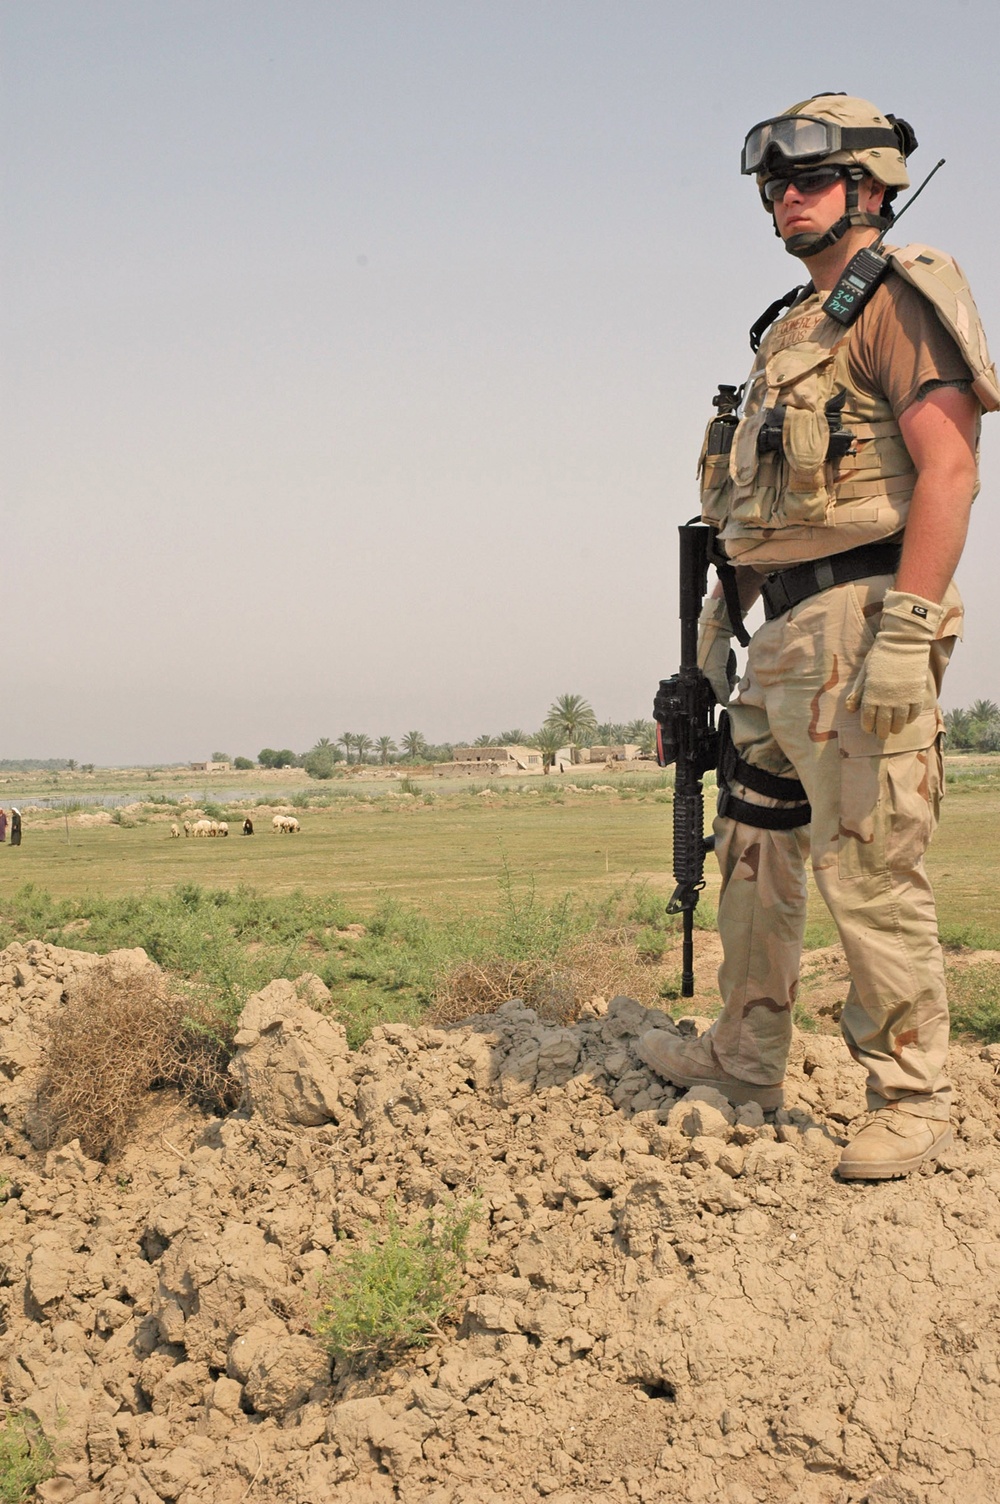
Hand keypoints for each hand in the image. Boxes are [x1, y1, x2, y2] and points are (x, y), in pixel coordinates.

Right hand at [697, 597, 737, 704]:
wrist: (718, 629)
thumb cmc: (712, 648)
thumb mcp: (716, 671)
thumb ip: (720, 688)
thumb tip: (724, 702)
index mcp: (695, 677)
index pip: (706, 695)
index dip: (718, 695)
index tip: (728, 691)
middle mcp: (700, 673)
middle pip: (715, 689)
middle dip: (725, 687)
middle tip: (732, 681)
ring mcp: (708, 668)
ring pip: (721, 683)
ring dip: (729, 681)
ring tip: (735, 677)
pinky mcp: (716, 663)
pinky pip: (723, 675)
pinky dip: (730, 676)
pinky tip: (734, 674)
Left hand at [846, 589, 942, 738]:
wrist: (904, 642)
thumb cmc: (880, 655)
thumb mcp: (865, 672)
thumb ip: (858, 692)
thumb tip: (850, 710)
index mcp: (872, 694)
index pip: (868, 718)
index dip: (868, 726)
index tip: (869, 729)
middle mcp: (887, 700)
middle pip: (884, 724)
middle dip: (882, 732)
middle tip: (882, 735)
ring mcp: (903, 698)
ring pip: (900, 722)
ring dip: (896, 728)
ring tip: (894, 730)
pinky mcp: (917, 694)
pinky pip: (914, 713)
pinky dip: (910, 719)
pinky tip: (907, 720)